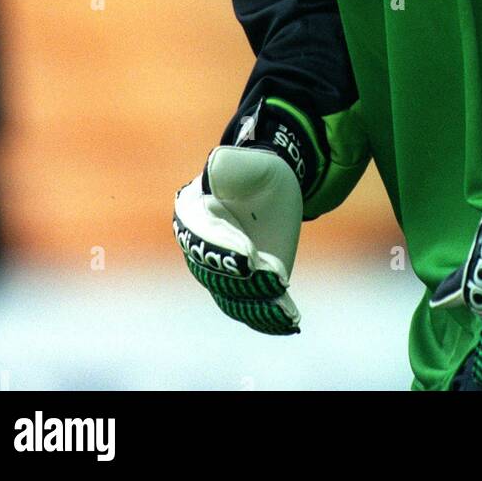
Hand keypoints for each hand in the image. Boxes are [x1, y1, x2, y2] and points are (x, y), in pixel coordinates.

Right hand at [173, 143, 303, 333]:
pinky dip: (267, 318)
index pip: (201, 236)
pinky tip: (288, 319)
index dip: (223, 248)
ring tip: (283, 306)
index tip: (250, 256)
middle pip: (215, 272)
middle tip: (274, 279)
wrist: (273, 190)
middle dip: (244, 281)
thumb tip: (213, 169)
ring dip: (256, 304)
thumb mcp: (251, 163)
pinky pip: (250, 309)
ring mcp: (220, 274)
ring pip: (232, 296)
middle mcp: (199, 249)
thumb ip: (231, 166)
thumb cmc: (258, 173)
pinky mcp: (243, 289)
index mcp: (192, 213)